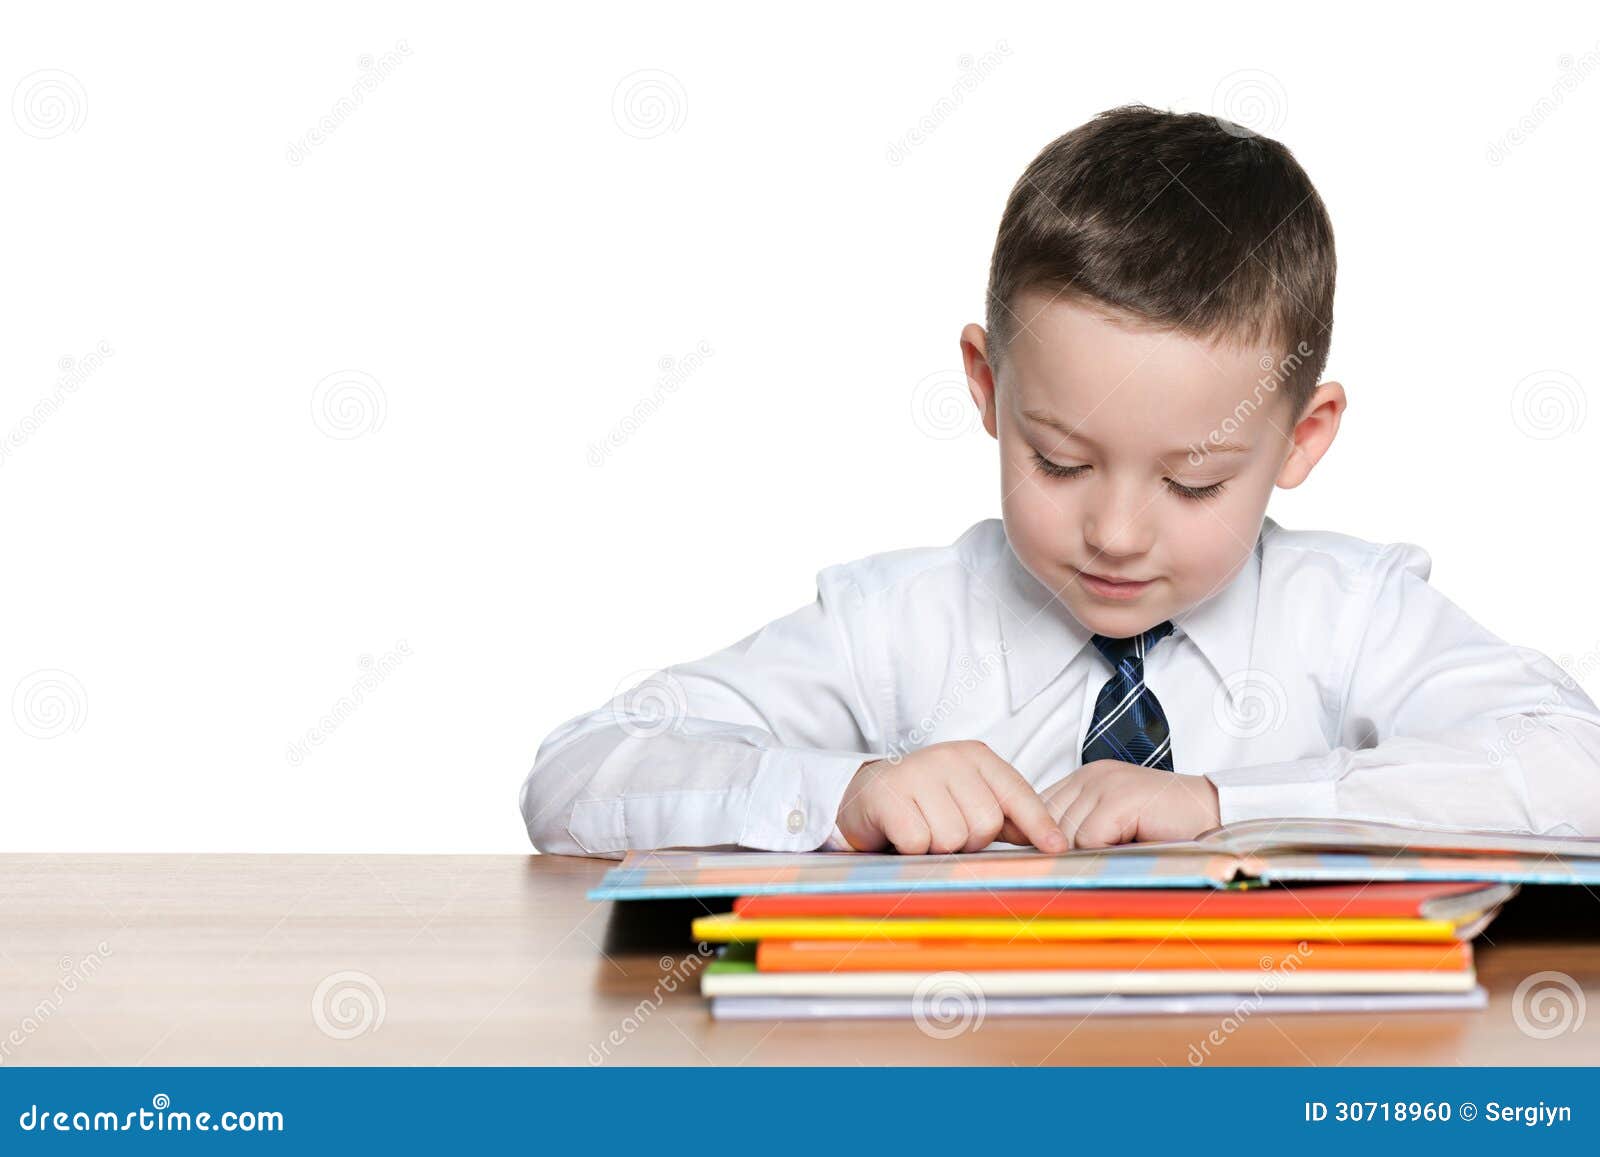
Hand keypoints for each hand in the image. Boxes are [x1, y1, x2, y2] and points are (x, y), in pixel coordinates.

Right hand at [836, 740, 1067, 854]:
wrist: (865, 794)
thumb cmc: (927, 802)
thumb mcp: (970, 798)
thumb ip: (1007, 816)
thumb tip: (1052, 841)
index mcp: (976, 756)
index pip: (1017, 793)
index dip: (1039, 825)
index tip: (1058, 848)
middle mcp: (949, 757)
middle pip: (984, 823)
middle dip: (969, 840)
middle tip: (945, 828)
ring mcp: (917, 772)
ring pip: (952, 837)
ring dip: (938, 846)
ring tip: (923, 827)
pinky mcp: (888, 795)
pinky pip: (919, 842)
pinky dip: (911, 848)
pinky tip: (901, 832)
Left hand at [1040, 760, 1219, 848]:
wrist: (1216, 818)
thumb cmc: (1168, 830)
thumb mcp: (1114, 829)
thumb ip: (1079, 833)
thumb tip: (1042, 860)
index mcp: (1085, 779)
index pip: (1039, 810)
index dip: (1043, 840)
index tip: (1053, 863)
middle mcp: (1091, 775)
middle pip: (1047, 824)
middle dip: (1064, 852)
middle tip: (1093, 866)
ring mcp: (1104, 783)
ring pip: (1066, 834)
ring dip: (1090, 856)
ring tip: (1120, 856)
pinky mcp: (1119, 798)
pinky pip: (1090, 840)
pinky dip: (1108, 855)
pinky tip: (1133, 850)